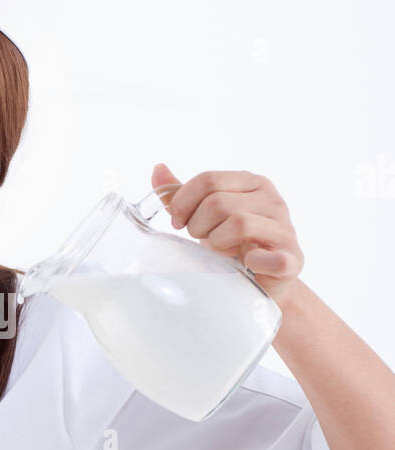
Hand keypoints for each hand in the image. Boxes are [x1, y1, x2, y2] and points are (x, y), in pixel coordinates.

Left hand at [150, 163, 304, 309]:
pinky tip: (245, 265)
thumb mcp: (206, 216)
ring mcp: (285, 228)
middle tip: (201, 240)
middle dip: (198, 225)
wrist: (264, 280)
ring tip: (219, 252)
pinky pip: (269, 257)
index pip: (208, 179)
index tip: (177, 223)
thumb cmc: (233, 244)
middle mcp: (272, 200)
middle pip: (218, 202)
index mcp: (252, 183)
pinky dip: (251, 262)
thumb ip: (183, 195)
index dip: (183, 202)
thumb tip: (157, 169)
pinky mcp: (292, 258)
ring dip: (218, 243)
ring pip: (239, 223)